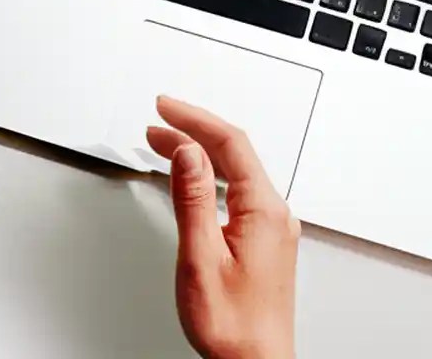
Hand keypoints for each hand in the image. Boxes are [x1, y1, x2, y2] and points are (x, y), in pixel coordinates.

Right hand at [146, 96, 298, 358]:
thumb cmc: (233, 325)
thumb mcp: (201, 257)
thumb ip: (193, 200)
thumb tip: (186, 154)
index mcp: (264, 212)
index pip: (230, 145)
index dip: (195, 119)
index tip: (166, 107)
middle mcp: (275, 216)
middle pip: (235, 154)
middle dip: (193, 131)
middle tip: (157, 121)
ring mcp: (271, 229)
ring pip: (236, 172)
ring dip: (200, 153)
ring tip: (164, 143)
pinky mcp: (263, 241)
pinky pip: (237, 192)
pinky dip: (210, 176)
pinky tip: (192, 178)